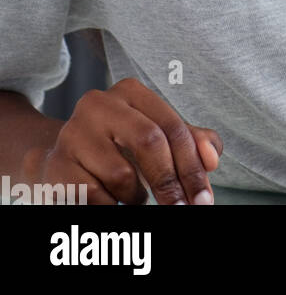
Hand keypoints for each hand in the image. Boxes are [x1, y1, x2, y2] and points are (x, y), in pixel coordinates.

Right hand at [23, 77, 222, 204]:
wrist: (60, 161)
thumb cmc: (119, 148)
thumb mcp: (156, 136)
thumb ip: (191, 142)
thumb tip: (213, 159)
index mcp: (130, 92)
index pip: (172, 127)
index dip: (192, 166)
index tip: (204, 199)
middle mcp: (99, 104)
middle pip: (149, 142)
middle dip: (170, 183)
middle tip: (180, 209)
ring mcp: (73, 133)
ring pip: (122, 175)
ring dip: (135, 196)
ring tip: (131, 194)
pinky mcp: (56, 165)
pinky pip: (96, 196)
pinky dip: (110, 204)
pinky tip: (108, 198)